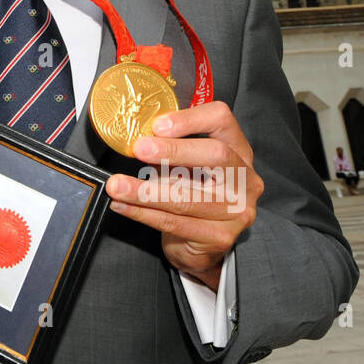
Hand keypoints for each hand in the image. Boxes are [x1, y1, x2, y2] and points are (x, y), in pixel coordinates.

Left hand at [104, 100, 263, 290]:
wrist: (199, 244)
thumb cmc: (192, 195)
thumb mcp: (185, 166)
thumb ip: (170, 150)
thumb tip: (137, 140)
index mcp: (238, 151)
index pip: (223, 121)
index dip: (191, 119)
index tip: (158, 125)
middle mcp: (245, 180)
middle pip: (215, 155)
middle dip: (173, 151)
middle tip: (139, 149)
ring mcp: (238, 211)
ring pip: (188, 197)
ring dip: (145, 191)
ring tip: (117, 185)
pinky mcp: (220, 237)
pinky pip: (175, 223)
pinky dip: (143, 213)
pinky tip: (122, 205)